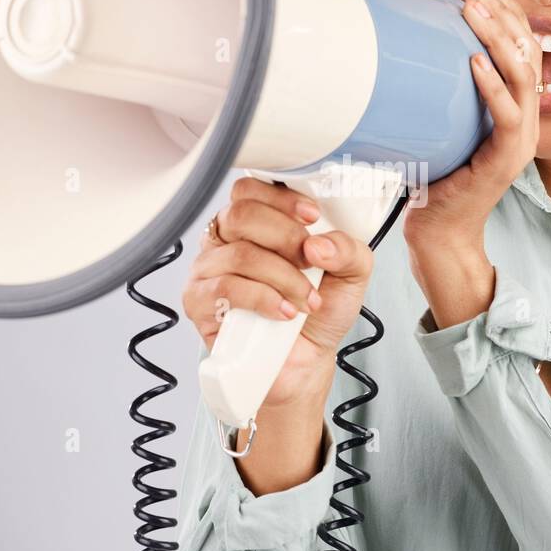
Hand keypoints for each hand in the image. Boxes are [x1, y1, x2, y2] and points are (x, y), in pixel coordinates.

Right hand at [182, 176, 374, 405]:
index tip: (312, 217)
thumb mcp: (350, 274)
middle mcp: (226, 240)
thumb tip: (318, 243)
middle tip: (310, 263)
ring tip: (306, 301)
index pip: (250, 189)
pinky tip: (284, 313)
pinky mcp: (200, 302)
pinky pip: (226, 288)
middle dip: (286, 237)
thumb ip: (348, 249)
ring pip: (240, 254)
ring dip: (284, 278)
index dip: (281, 198)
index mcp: (255, 223)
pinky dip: (263, 299)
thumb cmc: (317, 310)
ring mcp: (208, 269)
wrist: (304, 361)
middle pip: (242, 214)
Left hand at [403, 0, 541, 252]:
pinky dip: (493, 86)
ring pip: (525, 77)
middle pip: (530, 54)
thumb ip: (444, 92)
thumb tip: (415, 48)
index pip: (525, 50)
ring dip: (499, 39)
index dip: (509, 15)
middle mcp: (526, 122)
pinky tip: (474, 62)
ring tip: (474, 13)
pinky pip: (509, 116)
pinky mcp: (506, 160)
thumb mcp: (441, 125)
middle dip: (504, 16)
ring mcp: (520, 141)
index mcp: (517, 110)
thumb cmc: (436, 179)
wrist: (439, 231)